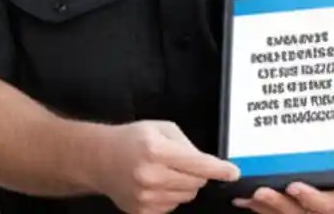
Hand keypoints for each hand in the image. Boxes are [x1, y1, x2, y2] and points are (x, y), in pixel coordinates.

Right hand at [95, 120, 240, 213]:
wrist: (99, 159)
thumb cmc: (132, 140)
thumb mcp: (160, 128)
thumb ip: (186, 144)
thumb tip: (207, 164)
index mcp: (157, 151)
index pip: (199, 164)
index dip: (220, 169)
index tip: (233, 172)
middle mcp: (151, 176)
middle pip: (197, 182)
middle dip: (197, 173)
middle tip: (181, 164)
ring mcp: (146, 197)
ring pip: (187, 196)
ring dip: (184, 185)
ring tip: (164, 173)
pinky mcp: (142, 212)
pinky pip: (173, 207)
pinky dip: (171, 197)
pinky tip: (156, 185)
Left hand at [231, 103, 333, 213]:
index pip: (329, 204)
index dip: (311, 199)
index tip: (294, 186)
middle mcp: (320, 203)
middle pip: (300, 213)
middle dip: (280, 205)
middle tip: (262, 191)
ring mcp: (301, 205)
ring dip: (265, 207)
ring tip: (248, 194)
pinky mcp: (286, 203)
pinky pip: (270, 211)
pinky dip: (254, 206)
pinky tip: (239, 197)